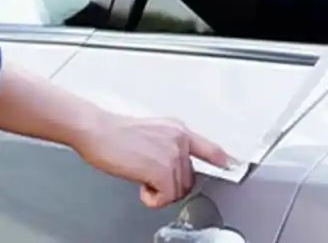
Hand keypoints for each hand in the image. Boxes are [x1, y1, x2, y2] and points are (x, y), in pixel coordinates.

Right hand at [73, 111, 232, 207]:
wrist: (96, 130)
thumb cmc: (112, 133)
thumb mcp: (148, 132)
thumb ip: (166, 145)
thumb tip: (169, 165)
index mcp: (177, 129)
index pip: (209, 148)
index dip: (222, 160)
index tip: (231, 166)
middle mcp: (179, 140)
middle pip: (189, 178)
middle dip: (170, 184)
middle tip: (147, 177)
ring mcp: (173, 155)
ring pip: (178, 190)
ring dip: (159, 191)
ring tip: (139, 176)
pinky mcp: (163, 171)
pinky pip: (166, 197)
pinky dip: (153, 199)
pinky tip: (141, 187)